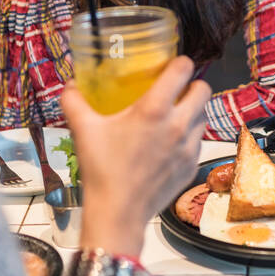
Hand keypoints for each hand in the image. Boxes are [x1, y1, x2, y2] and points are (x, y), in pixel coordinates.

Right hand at [60, 56, 209, 254]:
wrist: (117, 213)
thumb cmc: (101, 170)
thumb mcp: (83, 130)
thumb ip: (74, 101)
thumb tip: (71, 85)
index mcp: (154, 109)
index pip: (184, 69)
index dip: (180, 63)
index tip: (172, 66)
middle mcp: (178, 124)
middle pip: (203, 89)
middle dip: (192, 85)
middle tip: (177, 90)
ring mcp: (189, 147)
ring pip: (204, 116)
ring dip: (193, 111)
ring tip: (174, 116)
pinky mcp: (192, 166)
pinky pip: (199, 141)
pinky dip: (189, 137)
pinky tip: (171, 143)